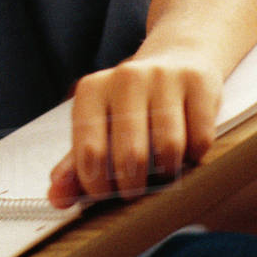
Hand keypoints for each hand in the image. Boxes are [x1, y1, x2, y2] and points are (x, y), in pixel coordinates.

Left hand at [48, 51, 222, 208]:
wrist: (176, 59)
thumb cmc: (132, 105)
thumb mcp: (99, 128)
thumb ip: (76, 164)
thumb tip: (57, 197)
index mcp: (92, 89)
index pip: (90, 152)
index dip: (98, 185)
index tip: (105, 194)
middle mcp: (125, 77)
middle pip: (131, 155)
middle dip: (135, 185)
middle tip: (136, 187)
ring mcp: (163, 76)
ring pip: (169, 148)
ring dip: (168, 171)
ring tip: (162, 167)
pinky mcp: (198, 81)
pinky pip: (200, 139)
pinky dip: (195, 155)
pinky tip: (187, 146)